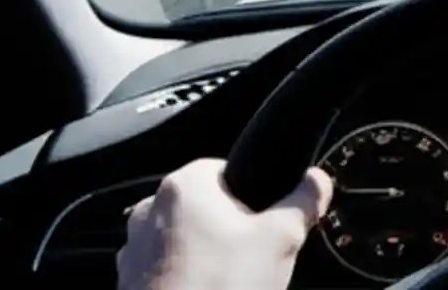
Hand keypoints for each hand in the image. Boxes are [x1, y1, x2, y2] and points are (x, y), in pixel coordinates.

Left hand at [117, 159, 332, 289]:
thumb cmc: (224, 284)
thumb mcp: (280, 240)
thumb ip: (303, 202)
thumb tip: (318, 179)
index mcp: (185, 184)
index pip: (228, 170)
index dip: (255, 196)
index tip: (267, 224)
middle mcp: (151, 208)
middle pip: (208, 207)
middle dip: (231, 229)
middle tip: (253, 256)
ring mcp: (133, 247)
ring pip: (187, 239)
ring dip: (208, 253)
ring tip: (229, 281)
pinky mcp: (129, 279)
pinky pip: (168, 267)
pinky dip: (187, 276)